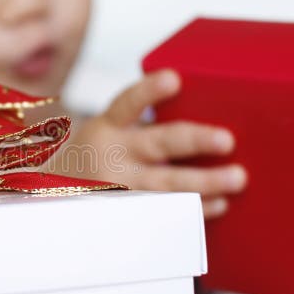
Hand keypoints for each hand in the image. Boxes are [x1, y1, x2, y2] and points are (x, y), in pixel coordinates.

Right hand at [51, 69, 246, 218]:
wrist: (56, 198)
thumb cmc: (98, 159)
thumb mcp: (109, 134)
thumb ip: (144, 127)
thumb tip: (208, 124)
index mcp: (107, 126)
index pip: (128, 103)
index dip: (149, 92)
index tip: (174, 79)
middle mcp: (111, 155)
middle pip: (157, 145)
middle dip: (195, 140)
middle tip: (227, 140)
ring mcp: (119, 188)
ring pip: (166, 185)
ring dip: (205, 182)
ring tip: (237, 178)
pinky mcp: (126, 214)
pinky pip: (166, 212)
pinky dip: (194, 209)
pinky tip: (218, 203)